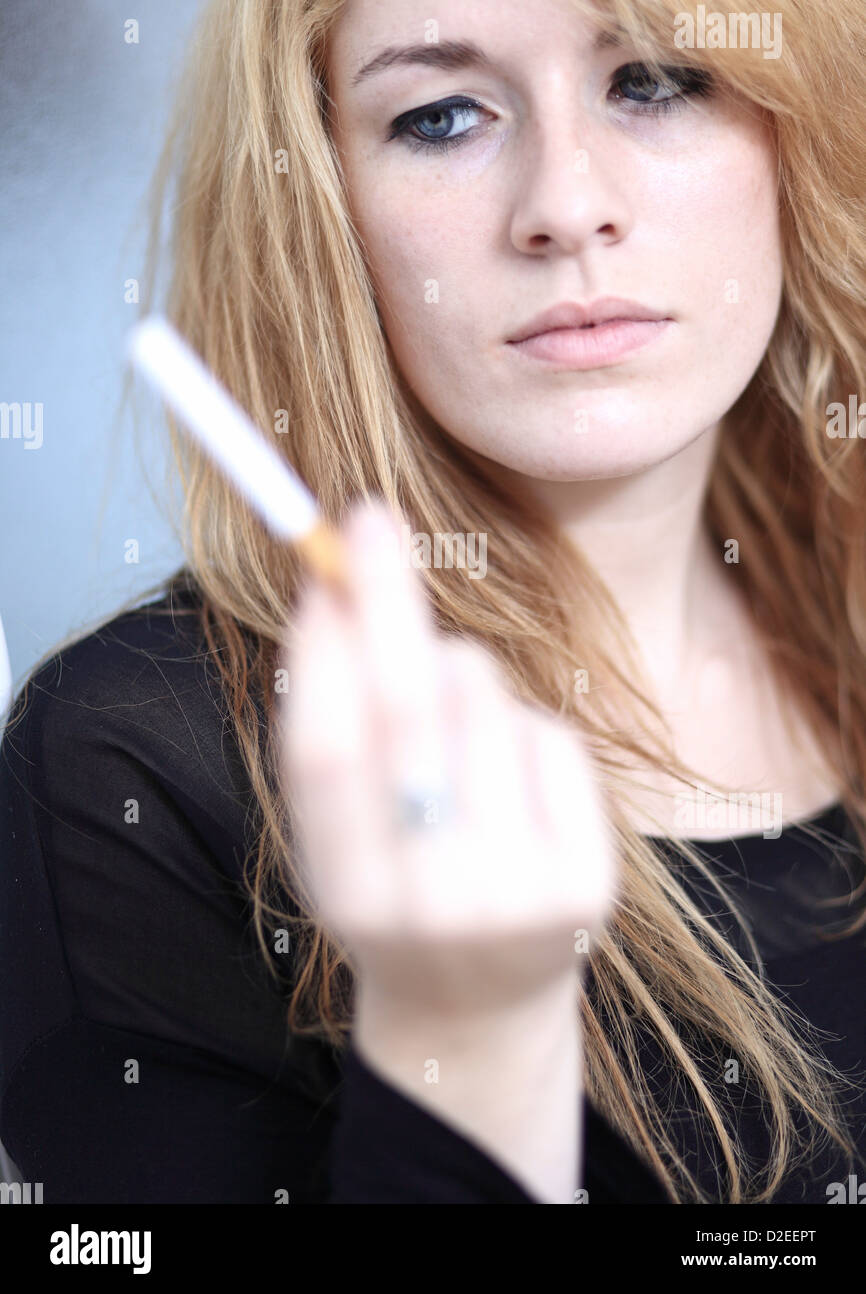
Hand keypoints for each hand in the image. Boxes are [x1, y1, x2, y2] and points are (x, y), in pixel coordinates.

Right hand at [278, 499, 616, 1022]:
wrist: (477, 1002)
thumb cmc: (392, 885)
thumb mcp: (337, 833)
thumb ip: (331, 732)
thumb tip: (331, 591)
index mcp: (348, 896)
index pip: (329, 759)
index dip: (323, 655)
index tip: (319, 564)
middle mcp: (436, 901)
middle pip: (411, 713)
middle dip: (387, 600)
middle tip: (369, 516)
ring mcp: (522, 892)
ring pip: (484, 699)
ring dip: (455, 676)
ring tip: (449, 736)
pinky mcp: (589, 882)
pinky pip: (544, 730)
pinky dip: (515, 727)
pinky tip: (506, 781)